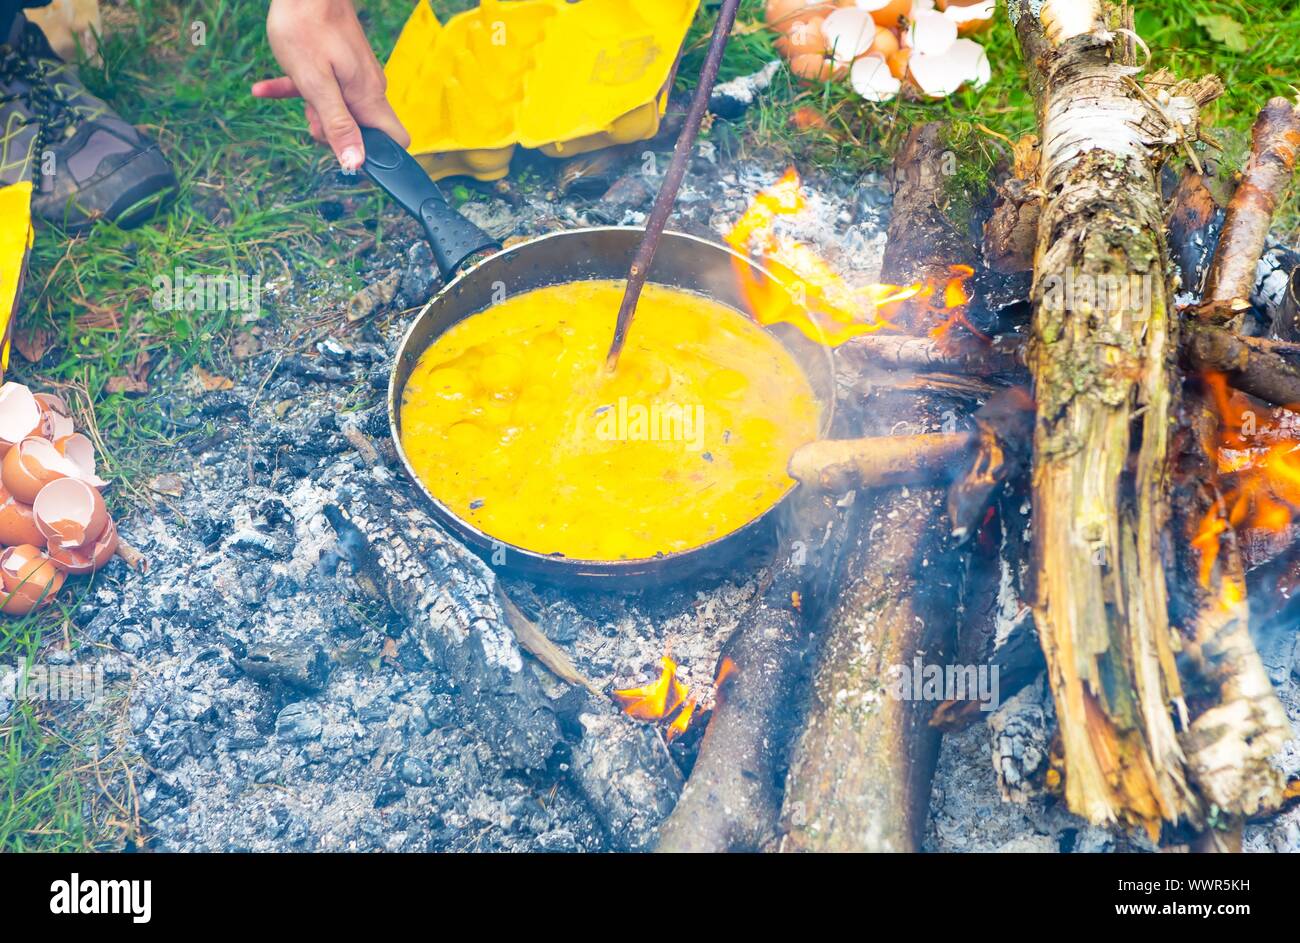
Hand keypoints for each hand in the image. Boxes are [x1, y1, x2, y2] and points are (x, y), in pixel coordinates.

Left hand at [252, 0, 409, 169]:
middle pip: (362, 130)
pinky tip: (265, 89)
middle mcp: (369, 89)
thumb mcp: (316, 84)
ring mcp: (355, 77)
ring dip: (312, 108)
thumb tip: (355, 164)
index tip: (347, 152)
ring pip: (339, 109)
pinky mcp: (340, 65)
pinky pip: (323, 88)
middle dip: (333, 132)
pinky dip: (298, 90)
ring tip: (294, 87)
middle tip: (311, 113)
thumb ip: (337, 125)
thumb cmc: (307, 28)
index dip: (377, 155)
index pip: (397, 140)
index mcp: (369, 97)